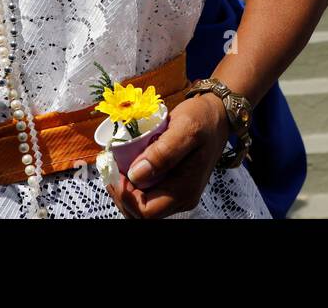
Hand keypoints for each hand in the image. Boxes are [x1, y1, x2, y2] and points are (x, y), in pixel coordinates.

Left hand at [107, 92, 230, 218]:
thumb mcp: (185, 130)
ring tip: (115, 164)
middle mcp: (181, 197)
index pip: (147, 212)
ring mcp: (176, 192)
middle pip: (141, 213)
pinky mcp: (171, 184)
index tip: (115, 170)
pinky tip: (125, 164)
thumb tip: (136, 174)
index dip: (126, 196)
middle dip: (121, 194)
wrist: (217, 115)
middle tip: (110, 167)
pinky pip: (145, 193)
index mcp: (185, 190)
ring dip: (124, 189)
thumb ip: (163, 153)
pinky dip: (131, 183)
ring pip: (141, 205)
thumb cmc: (203, 119)